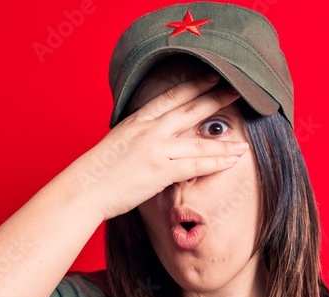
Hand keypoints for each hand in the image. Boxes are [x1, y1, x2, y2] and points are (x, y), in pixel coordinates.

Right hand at [71, 73, 248, 220]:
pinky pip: (195, 166)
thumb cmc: (99, 170)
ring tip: (243, 141)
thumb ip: (138, 134)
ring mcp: (156, 150)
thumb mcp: (119, 141)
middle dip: (216, 99)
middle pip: (190, 110)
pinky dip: (215, 163)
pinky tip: (231, 160)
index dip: (195, 85)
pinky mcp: (160, 172)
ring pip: (198, 141)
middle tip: (237, 91)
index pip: (172, 96)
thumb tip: (151, 135)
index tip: (213, 77)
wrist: (85, 188)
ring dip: (223, 141)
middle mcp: (150, 130)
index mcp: (139, 120)